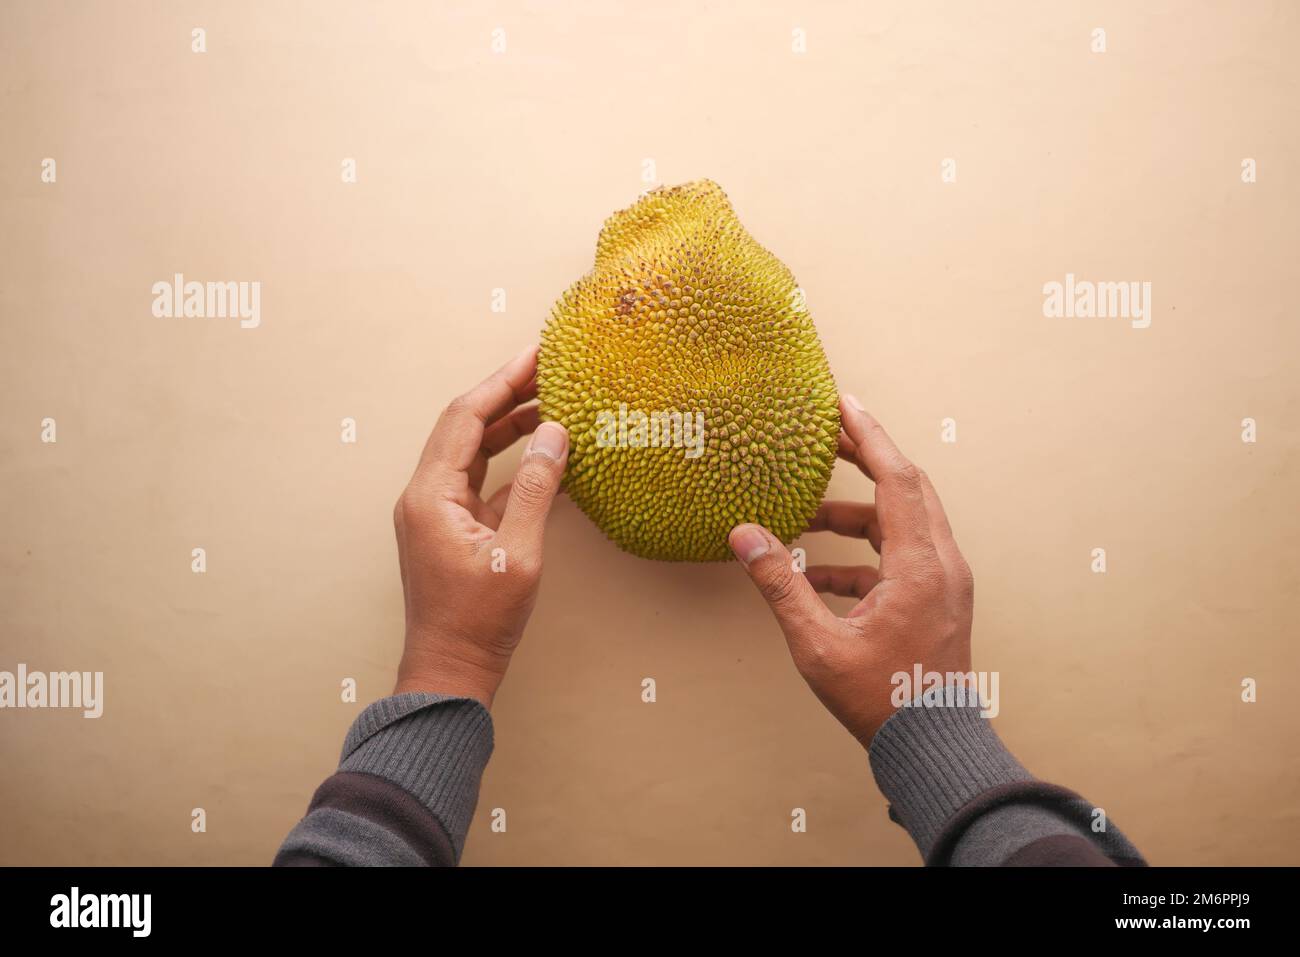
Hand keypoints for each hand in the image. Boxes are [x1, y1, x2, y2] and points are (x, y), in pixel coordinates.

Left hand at [392, 345, 568, 707]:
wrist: (450, 672)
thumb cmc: (478, 622)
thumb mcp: (518, 553)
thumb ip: (536, 489)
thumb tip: (554, 433)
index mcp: (430, 494)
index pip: (466, 418)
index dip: (502, 381)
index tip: (536, 354)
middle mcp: (426, 495)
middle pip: (467, 426)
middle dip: (508, 394)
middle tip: (550, 367)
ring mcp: (438, 512)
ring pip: (475, 452)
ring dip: (511, 426)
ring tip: (553, 401)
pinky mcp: (454, 529)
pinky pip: (483, 482)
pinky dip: (513, 464)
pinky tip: (547, 454)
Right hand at [728, 394, 973, 746]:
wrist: (932, 748)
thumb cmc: (882, 701)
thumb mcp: (818, 643)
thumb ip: (782, 584)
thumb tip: (745, 536)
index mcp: (920, 566)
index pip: (896, 479)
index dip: (867, 436)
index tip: (842, 403)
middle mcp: (942, 564)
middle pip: (907, 489)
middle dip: (866, 459)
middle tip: (827, 436)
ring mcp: (944, 583)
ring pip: (904, 523)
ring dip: (858, 513)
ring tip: (809, 514)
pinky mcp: (937, 601)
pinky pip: (901, 558)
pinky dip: (863, 555)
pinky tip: (820, 575)